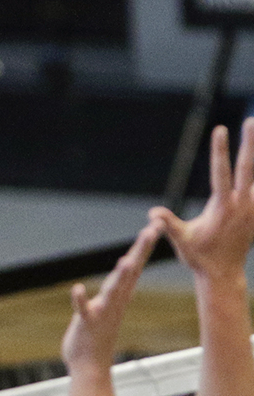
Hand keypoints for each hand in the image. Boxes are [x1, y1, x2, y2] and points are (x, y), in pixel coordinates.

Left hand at [61, 221, 159, 374]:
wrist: (90, 365)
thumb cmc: (97, 335)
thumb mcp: (110, 305)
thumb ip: (117, 287)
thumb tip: (127, 268)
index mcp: (120, 296)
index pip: (135, 266)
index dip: (144, 246)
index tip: (156, 225)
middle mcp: (115, 301)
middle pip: (130, 272)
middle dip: (140, 250)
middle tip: (153, 229)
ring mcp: (102, 312)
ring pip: (112, 291)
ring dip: (119, 277)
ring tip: (126, 260)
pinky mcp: (87, 324)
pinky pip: (83, 311)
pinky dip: (80, 300)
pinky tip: (76, 288)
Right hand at [152, 119, 253, 289]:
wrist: (223, 274)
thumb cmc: (199, 257)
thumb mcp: (181, 240)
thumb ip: (168, 223)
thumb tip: (153, 213)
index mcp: (222, 206)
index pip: (222, 171)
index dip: (220, 149)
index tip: (220, 129)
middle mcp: (242, 204)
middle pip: (248, 167)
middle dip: (249, 143)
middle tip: (250, 121)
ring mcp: (252, 209)